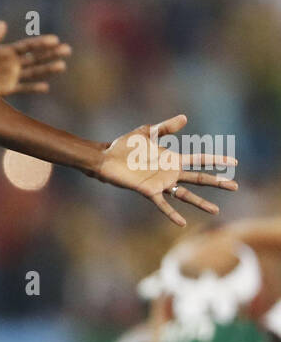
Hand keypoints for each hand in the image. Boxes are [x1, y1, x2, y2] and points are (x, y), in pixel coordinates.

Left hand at [0, 20, 70, 96]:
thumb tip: (2, 24)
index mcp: (4, 51)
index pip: (27, 46)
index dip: (41, 43)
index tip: (55, 40)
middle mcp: (9, 63)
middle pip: (34, 57)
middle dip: (51, 53)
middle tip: (68, 49)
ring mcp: (8, 77)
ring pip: (33, 72)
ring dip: (47, 69)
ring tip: (63, 65)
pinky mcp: (4, 90)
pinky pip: (22, 88)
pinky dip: (33, 88)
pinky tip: (45, 87)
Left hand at [96, 114, 237, 225]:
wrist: (106, 158)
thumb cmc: (125, 145)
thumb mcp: (147, 132)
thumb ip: (165, 127)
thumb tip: (185, 118)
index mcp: (172, 158)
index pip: (199, 159)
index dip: (216, 160)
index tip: (234, 162)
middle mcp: (170, 173)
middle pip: (199, 178)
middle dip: (217, 182)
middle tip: (235, 186)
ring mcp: (161, 183)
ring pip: (185, 194)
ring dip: (200, 202)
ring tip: (216, 210)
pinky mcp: (148, 191)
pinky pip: (163, 205)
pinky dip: (172, 214)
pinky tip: (182, 223)